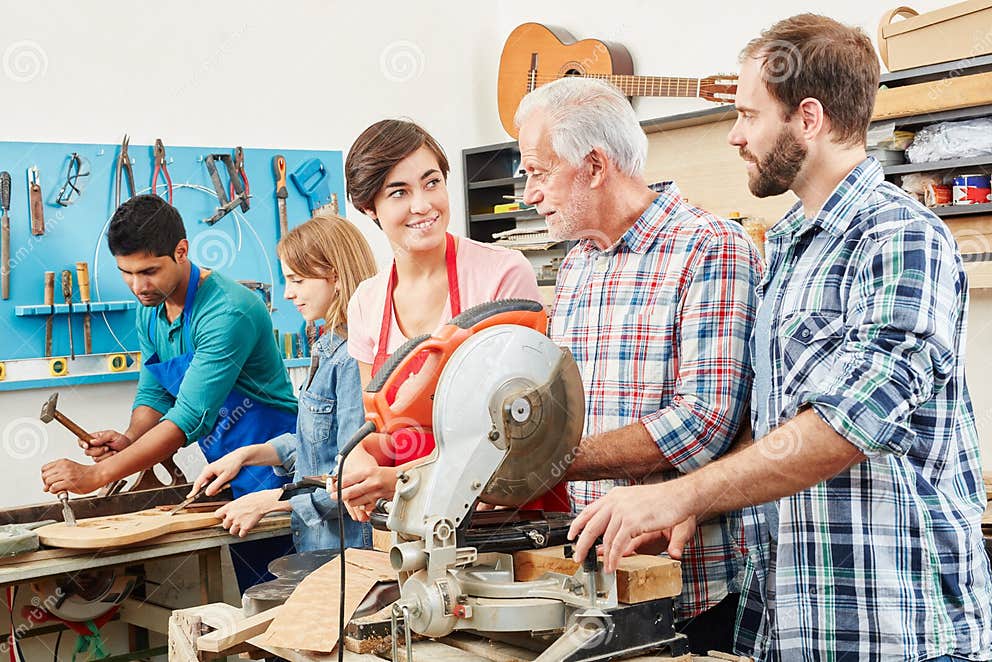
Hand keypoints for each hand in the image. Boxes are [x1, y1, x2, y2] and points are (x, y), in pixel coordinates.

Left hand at [41, 459, 105, 494]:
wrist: (97, 475)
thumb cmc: (86, 474)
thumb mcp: (69, 469)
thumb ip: (57, 475)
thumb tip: (46, 487)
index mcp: (63, 462)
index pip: (44, 468)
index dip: (46, 476)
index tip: (50, 480)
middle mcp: (63, 466)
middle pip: (44, 475)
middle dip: (47, 483)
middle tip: (54, 485)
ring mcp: (66, 474)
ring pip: (48, 482)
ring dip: (51, 487)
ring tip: (59, 488)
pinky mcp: (69, 482)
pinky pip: (53, 488)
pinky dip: (55, 491)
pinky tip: (62, 490)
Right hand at [80, 430, 132, 461]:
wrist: (129, 447)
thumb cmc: (121, 440)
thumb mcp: (112, 434)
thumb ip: (102, 437)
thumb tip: (92, 441)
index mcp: (94, 439)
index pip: (81, 440)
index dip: (82, 443)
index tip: (87, 445)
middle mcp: (94, 447)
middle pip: (87, 452)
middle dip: (98, 450)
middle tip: (107, 447)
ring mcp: (97, 455)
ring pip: (94, 458)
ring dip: (105, 454)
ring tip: (113, 450)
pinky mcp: (101, 462)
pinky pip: (100, 463)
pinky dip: (108, 458)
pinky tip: (113, 454)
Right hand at [190, 449, 246, 496]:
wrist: (239, 457)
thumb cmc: (233, 464)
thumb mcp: (225, 477)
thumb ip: (215, 486)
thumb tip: (207, 493)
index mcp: (208, 470)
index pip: (197, 483)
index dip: (193, 491)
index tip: (190, 497)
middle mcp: (207, 470)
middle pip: (205, 484)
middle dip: (213, 488)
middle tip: (223, 487)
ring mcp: (211, 471)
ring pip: (210, 483)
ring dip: (218, 486)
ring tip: (226, 481)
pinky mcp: (215, 472)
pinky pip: (214, 481)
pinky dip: (219, 483)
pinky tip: (225, 480)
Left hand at [215, 489, 283, 536]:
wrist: (263, 502)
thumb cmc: (253, 499)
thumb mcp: (239, 500)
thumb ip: (232, 507)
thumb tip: (230, 512)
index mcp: (228, 507)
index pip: (217, 515)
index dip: (221, 516)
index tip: (225, 516)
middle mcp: (231, 516)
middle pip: (225, 525)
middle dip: (230, 524)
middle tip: (237, 520)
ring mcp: (238, 523)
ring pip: (232, 532)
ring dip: (236, 529)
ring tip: (242, 525)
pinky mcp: (245, 528)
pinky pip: (241, 535)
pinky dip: (244, 533)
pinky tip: (247, 527)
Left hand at [332, 447, 396, 522]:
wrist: (403, 478)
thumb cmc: (385, 474)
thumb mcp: (370, 470)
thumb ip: (356, 477)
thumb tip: (341, 483)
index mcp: (368, 472)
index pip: (347, 480)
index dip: (337, 485)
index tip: (332, 488)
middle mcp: (371, 483)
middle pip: (349, 493)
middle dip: (339, 496)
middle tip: (334, 496)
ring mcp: (375, 494)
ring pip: (355, 502)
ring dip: (351, 501)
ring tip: (351, 498)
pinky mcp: (379, 502)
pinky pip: (365, 508)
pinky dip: (362, 506)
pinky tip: (363, 502)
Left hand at [567, 482, 695, 572]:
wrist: (681, 496)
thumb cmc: (663, 500)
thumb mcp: (636, 503)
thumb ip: (622, 516)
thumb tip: (611, 530)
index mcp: (615, 496)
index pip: (589, 510)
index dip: (577, 524)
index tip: (571, 535)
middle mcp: (615, 501)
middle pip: (591, 525)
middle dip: (582, 544)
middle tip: (577, 557)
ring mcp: (623, 511)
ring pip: (605, 538)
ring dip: (602, 556)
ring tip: (600, 567)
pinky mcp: (632, 522)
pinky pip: (617, 544)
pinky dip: (613, 557)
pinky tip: (612, 565)